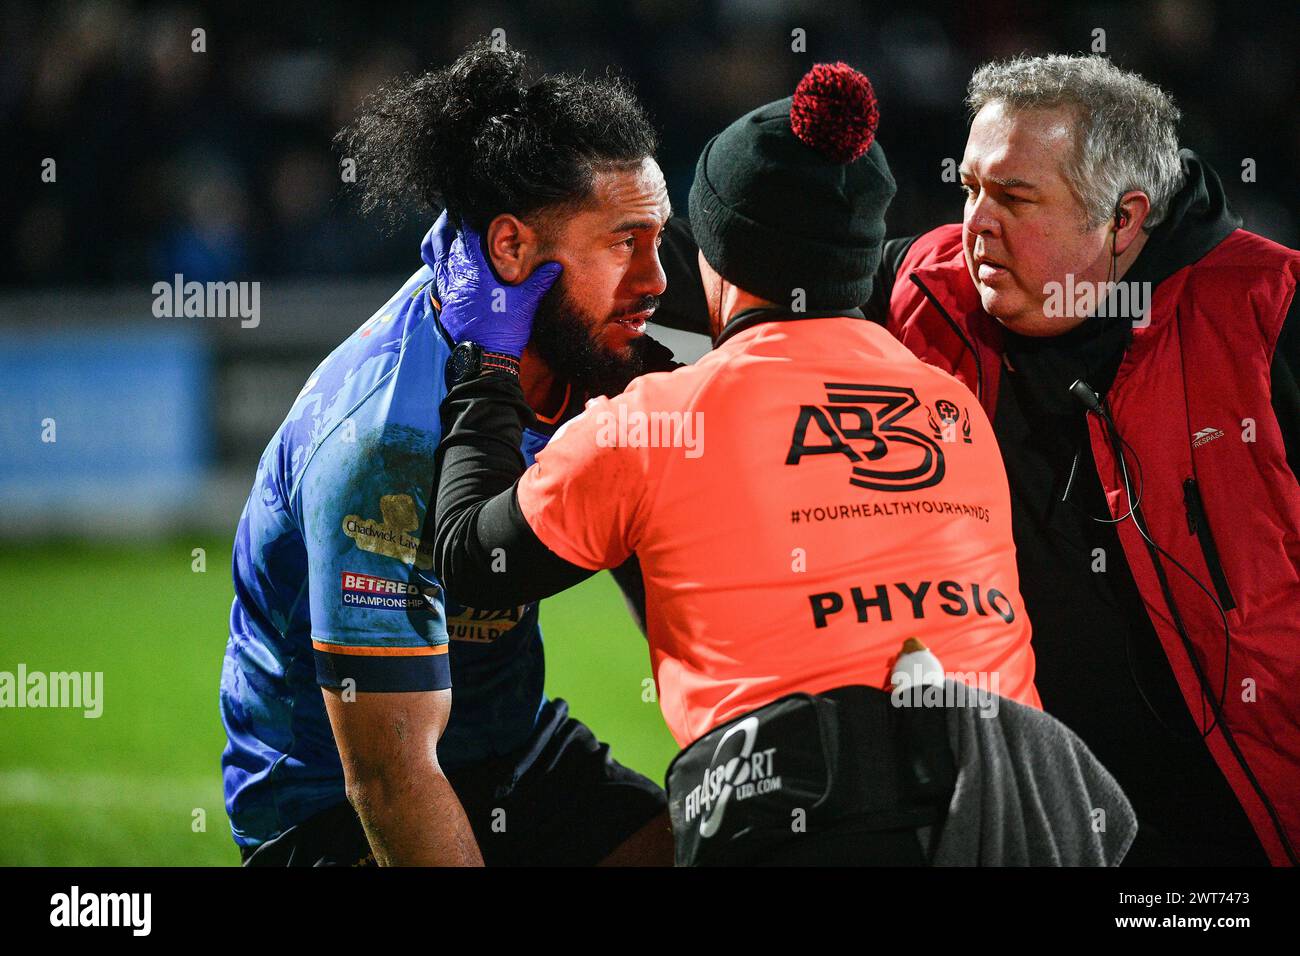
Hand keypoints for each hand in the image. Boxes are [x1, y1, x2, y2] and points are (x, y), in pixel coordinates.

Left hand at [427, 215, 561, 356]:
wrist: (487, 358)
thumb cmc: (506, 329)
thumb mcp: (527, 303)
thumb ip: (539, 281)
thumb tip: (555, 265)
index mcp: (476, 272)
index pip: (468, 237)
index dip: (468, 222)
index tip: (468, 211)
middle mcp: (458, 278)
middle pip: (447, 244)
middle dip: (450, 230)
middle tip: (452, 218)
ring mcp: (448, 292)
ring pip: (436, 260)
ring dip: (441, 246)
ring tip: (443, 235)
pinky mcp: (445, 305)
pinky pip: (437, 279)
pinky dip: (439, 268)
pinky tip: (445, 267)